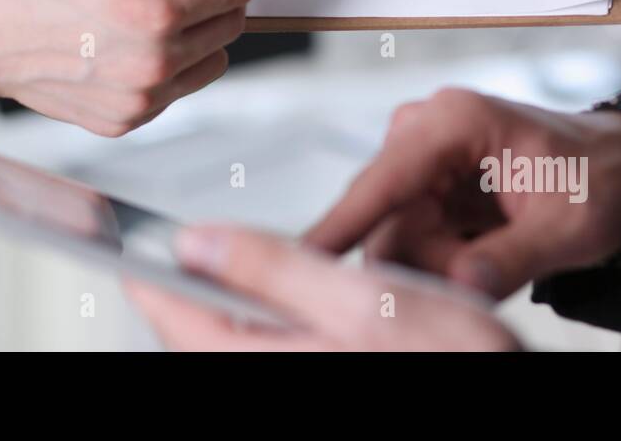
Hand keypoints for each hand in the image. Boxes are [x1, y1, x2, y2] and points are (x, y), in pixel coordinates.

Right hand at [0, 0, 285, 135]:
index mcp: (153, 8)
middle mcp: (155, 61)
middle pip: (233, 24)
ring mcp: (143, 98)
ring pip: (215, 60)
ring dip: (205, 31)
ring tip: (159, 10)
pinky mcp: (128, 120)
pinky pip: (179, 88)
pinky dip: (174, 62)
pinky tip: (132, 42)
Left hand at [126, 226, 519, 350]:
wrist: (503, 386)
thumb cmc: (450, 360)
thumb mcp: (361, 297)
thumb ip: (274, 269)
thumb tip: (194, 243)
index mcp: (264, 364)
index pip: (175, 316)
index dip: (146, 268)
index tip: (117, 234)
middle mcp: (267, 377)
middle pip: (196, 330)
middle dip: (180, 283)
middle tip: (163, 240)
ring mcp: (294, 376)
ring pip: (228, 339)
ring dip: (215, 298)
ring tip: (206, 261)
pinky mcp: (316, 373)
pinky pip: (261, 348)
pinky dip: (253, 316)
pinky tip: (268, 293)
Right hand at [305, 89, 620, 297]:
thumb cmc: (601, 178)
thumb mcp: (569, 225)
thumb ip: (509, 258)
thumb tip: (459, 288)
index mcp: (456, 121)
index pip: (384, 179)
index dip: (343, 222)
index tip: (305, 256)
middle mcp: (424, 130)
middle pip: (387, 218)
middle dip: (428, 259)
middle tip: (484, 270)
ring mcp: (420, 156)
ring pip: (397, 233)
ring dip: (440, 261)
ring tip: (499, 255)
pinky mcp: (424, 183)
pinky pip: (413, 236)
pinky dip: (445, 257)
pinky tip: (486, 249)